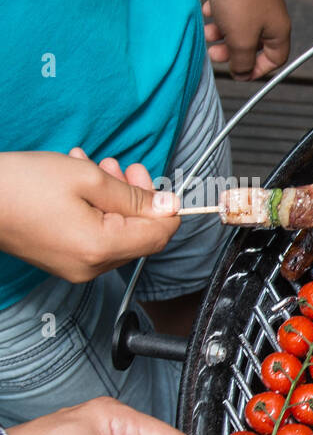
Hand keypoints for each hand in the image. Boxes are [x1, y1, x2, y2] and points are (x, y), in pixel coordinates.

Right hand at [0, 151, 179, 281]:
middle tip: (124, 167)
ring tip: (98, 168)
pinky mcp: (62, 260)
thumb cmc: (20, 185)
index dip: (166, 209)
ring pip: (116, 233)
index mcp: (101, 248)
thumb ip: (133, 196)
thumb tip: (169, 206)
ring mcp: (75, 267)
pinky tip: (81, 182)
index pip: (158, 236)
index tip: (159, 184)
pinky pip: (94, 236)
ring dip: (114, 198)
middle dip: (137, 198)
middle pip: (138, 235)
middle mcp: (92, 266)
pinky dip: (96, 209)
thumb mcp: (87, 178)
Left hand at [201, 0, 291, 80]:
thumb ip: (243, 62)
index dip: (257, 71)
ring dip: (223, 34)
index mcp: (280, 29)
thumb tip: (242, 73)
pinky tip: (208, 9)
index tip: (237, 73)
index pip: (276, 60)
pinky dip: (220, 14)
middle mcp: (273, 14)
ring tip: (208, 31)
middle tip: (215, 53)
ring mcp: (258, 0)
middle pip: (255, 44)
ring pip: (241, 27)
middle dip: (233, 51)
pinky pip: (233, 9)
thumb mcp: (240, 40)